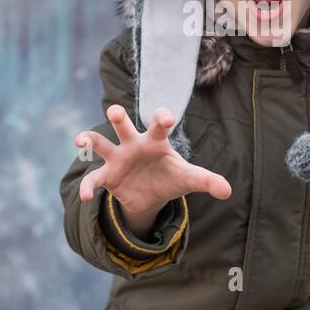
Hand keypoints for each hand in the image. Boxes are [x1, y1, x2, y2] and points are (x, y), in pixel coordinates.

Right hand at [74, 106, 232, 223]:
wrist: (151, 194)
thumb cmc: (171, 177)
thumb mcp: (189, 179)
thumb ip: (206, 181)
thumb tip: (228, 191)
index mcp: (155, 141)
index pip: (158, 124)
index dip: (161, 118)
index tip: (166, 118)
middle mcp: (134, 145)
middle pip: (124, 126)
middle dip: (118, 117)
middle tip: (115, 112)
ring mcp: (118, 159)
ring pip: (100, 144)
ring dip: (89, 140)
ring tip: (81, 141)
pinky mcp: (108, 177)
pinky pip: (95, 178)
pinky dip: (88, 186)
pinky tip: (86, 197)